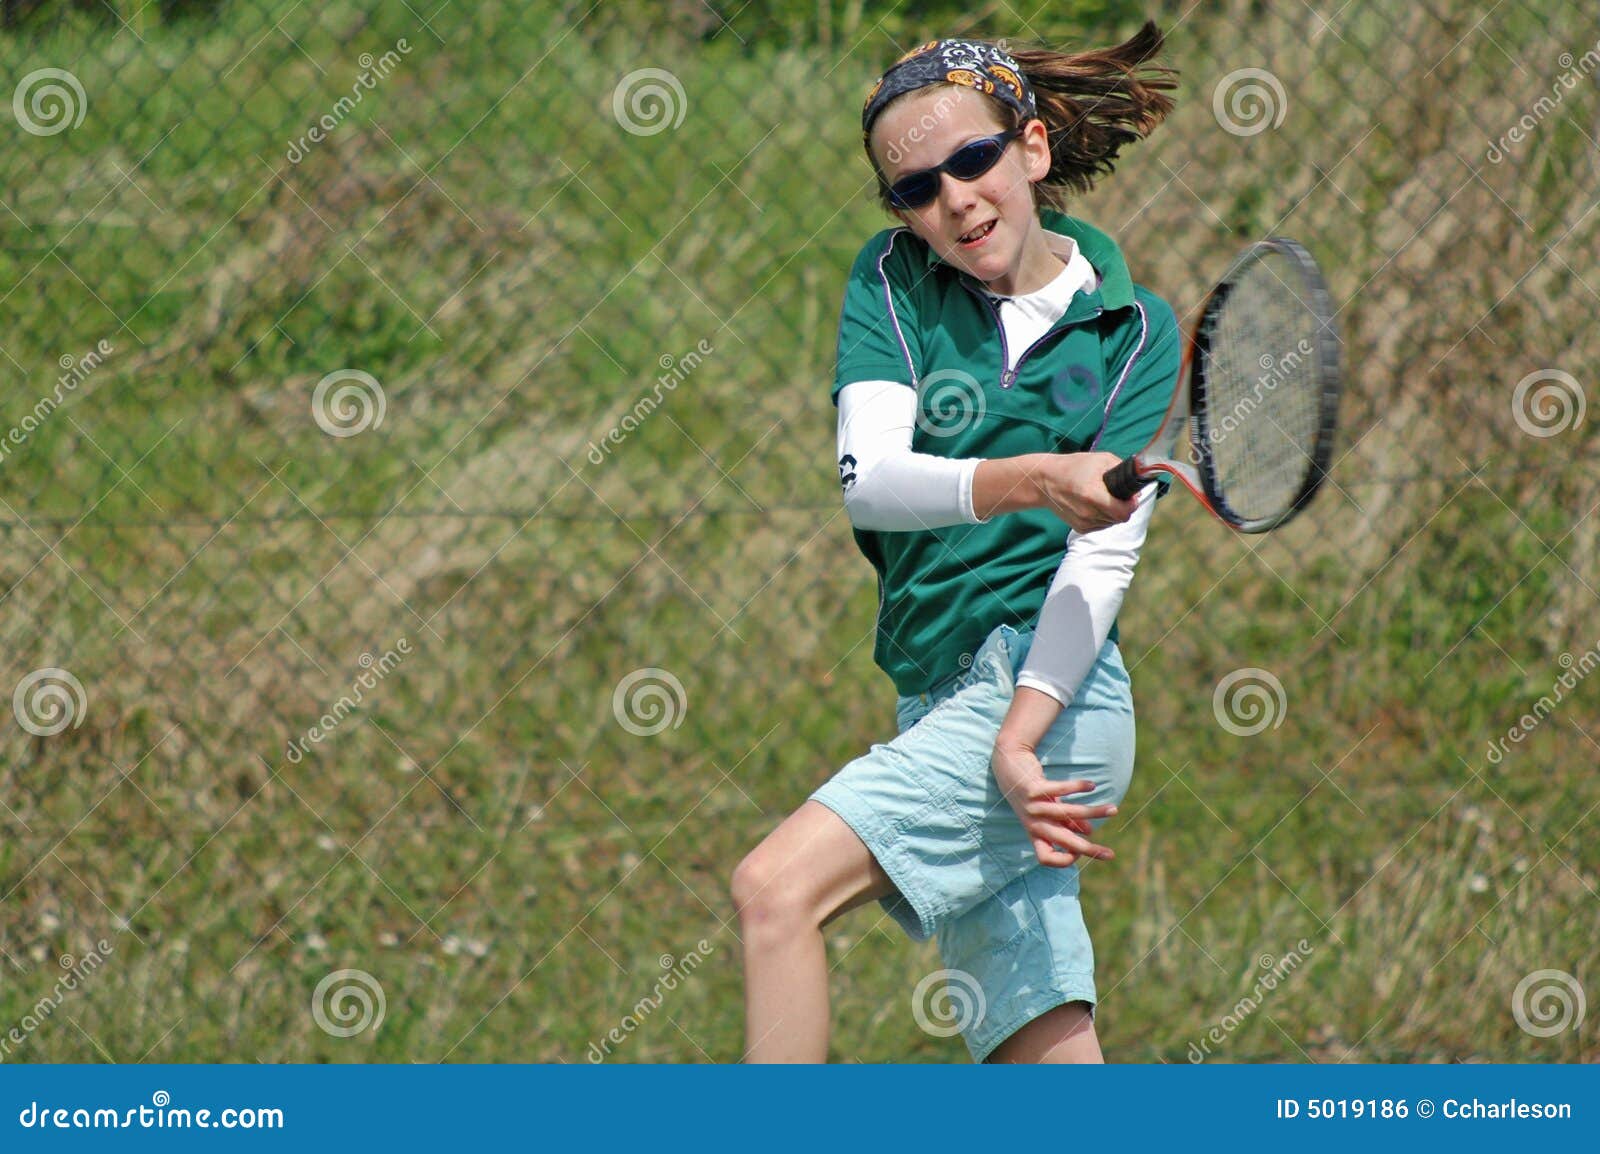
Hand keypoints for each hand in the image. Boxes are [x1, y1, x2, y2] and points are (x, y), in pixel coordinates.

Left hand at [990, 740, 1118, 867]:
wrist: (1007, 764)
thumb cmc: (1031, 791)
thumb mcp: (1048, 810)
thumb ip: (1066, 821)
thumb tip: (1089, 832)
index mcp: (1034, 831)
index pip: (1044, 857)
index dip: (1063, 859)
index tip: (1081, 854)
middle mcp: (1032, 821)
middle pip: (1062, 840)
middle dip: (1087, 849)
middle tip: (1110, 855)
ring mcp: (1031, 805)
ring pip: (1066, 813)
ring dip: (1092, 813)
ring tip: (1113, 810)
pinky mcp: (1033, 787)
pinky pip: (1058, 789)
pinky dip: (1077, 788)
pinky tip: (1092, 786)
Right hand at [1036, 452, 1136, 534]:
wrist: (1045, 481)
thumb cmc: (1074, 467)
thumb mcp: (1100, 460)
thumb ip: (1121, 469)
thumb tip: (1136, 485)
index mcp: (1092, 494)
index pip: (1123, 511)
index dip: (1131, 504)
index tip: (1131, 497)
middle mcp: (1087, 512)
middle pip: (1120, 518)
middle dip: (1123, 507)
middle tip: (1118, 495)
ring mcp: (1083, 522)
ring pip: (1112, 523)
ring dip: (1113, 512)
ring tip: (1103, 498)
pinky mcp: (1080, 528)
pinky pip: (1101, 525)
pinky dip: (1103, 517)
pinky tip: (1094, 505)